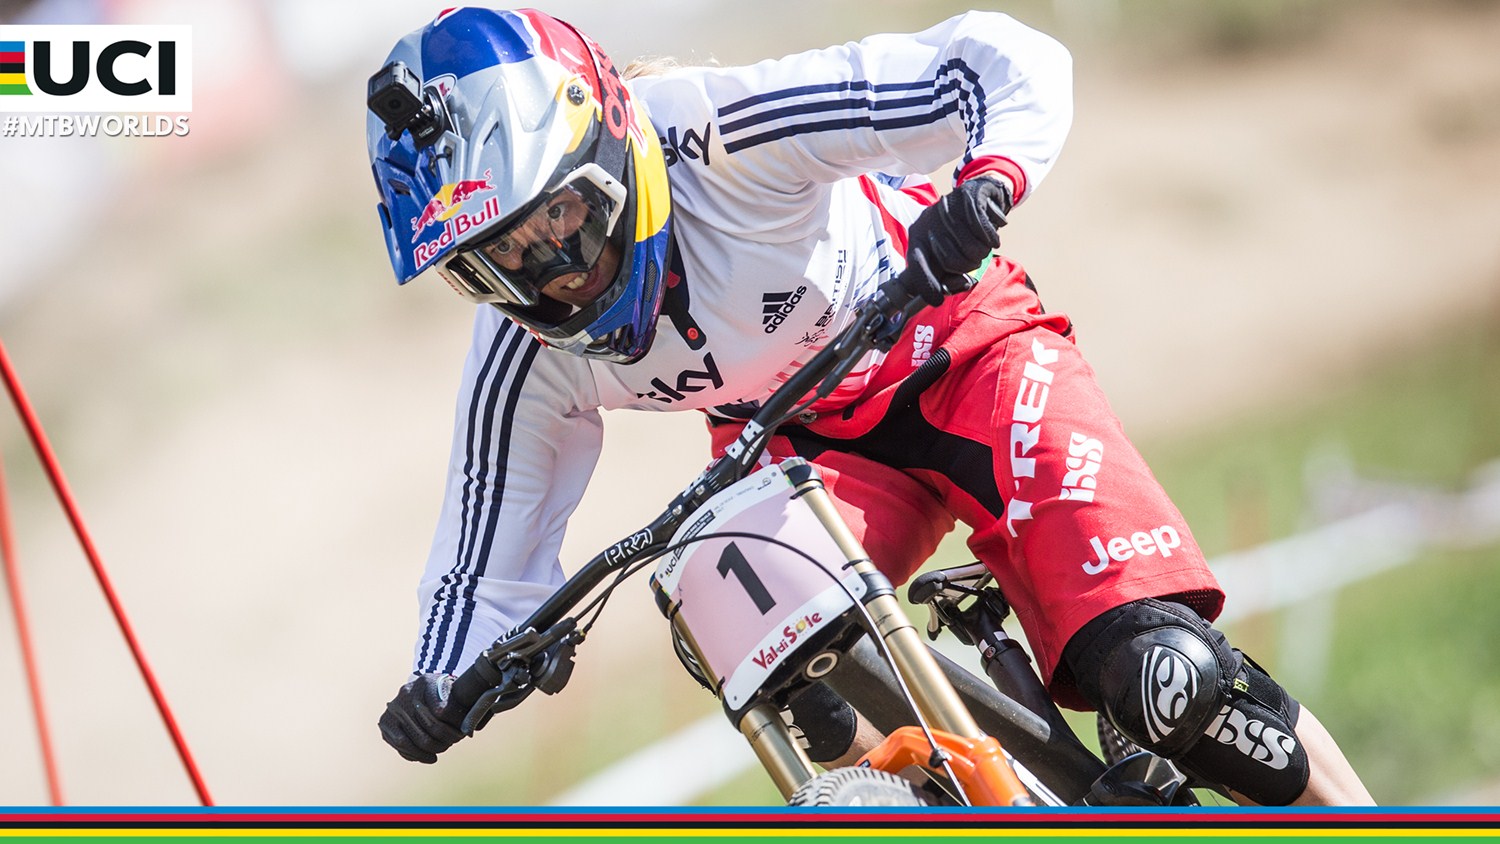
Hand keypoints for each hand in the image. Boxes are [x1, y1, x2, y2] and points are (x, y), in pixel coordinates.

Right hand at [379, 672, 466, 762]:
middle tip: (453, 742)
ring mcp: (393, 707)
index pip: (443, 711)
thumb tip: (474, 726)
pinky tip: (427, 757)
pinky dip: (415, 755)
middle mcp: (407, 692)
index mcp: (426, 681)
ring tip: (439, 752)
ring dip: (429, 751)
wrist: (419, 689)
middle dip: (444, 740)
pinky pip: (400, 745)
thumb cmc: (442, 692)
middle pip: (429, 728)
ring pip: (411, 740)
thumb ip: (462, 703)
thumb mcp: (452, 689)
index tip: (464, 732)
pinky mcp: (385, 722)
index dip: (455, 726)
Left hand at [901, 175, 1010, 305]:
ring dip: (983, 251)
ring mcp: (946, 208)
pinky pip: (982, 230)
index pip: (916, 266)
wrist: (977, 193)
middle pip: (950, 262)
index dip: (926, 286)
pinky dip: (992, 238)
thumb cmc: (959, 230)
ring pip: (970, 248)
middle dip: (967, 267)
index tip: (938, 300)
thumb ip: (948, 274)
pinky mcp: (967, 197)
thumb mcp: (946, 250)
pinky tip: (991, 236)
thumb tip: (962, 284)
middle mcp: (927, 221)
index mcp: (917, 236)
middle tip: (974, 260)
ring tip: (981, 244)